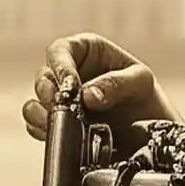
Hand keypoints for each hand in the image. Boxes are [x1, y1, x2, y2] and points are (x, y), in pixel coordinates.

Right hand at [20, 33, 184, 152]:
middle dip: (48, 92)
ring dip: (41, 114)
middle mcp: (68, 73)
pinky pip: (38, 126)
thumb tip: (88, 96)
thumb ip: (116, 84)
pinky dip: (42, 131)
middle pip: (44, 77)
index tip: (71, 85)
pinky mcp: (58, 122)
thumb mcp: (140, 82)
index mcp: (86, 51)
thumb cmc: (145, 94)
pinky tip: (56, 135)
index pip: (60, 50)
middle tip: (62, 106)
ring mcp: (61, 99)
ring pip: (35, 103)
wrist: (149, 128)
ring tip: (58, 123)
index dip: (60, 66)